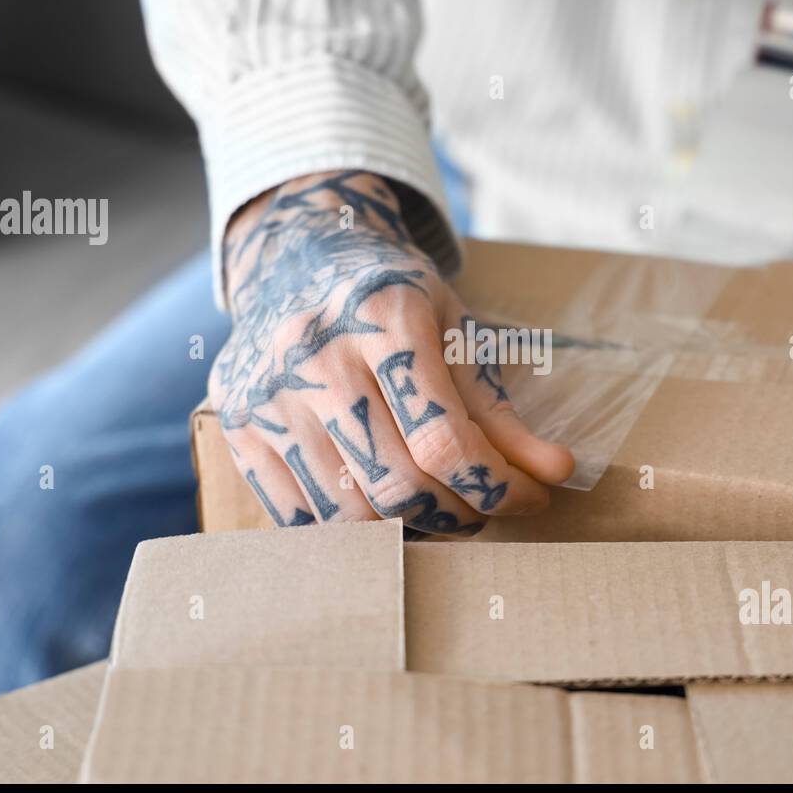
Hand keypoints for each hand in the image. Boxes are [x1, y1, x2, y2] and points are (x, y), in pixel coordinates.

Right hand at [211, 171, 574, 534]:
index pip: (444, 438)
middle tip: (481, 509)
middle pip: (398, 483)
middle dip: (458, 515)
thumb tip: (556, 474)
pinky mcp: (237, 425)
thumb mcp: (454, 330)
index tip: (531, 498)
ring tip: (436, 511)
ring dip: (408, 533)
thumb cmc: (390, 298)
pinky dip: (349, 533)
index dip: (497, 485)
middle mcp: (317, 353)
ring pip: (348, 513)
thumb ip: (499, 408)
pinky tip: (380, 514)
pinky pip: (296, 516)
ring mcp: (268, 393)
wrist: (292, 258)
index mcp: (385, 317)